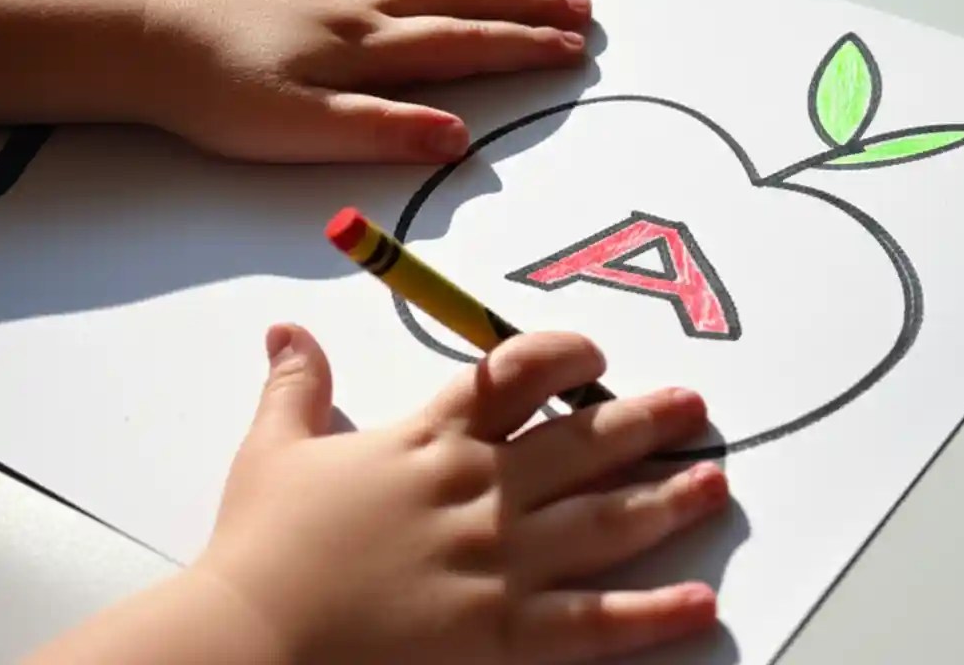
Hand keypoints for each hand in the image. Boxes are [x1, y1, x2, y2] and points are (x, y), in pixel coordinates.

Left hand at [141, 0, 592, 162]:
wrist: (147, 42)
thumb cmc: (219, 94)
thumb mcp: (300, 132)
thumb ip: (381, 130)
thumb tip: (456, 137)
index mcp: (367, 44)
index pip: (466, 41)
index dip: (525, 45)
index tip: (571, 48)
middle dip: (529, 1)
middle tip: (580, 7)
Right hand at [193, 324, 727, 663]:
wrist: (248, 641)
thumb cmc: (260, 548)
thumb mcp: (272, 451)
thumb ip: (296, 386)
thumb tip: (287, 330)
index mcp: (431, 439)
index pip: (516, 376)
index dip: (565, 356)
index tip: (596, 353)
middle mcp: (480, 490)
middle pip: (583, 442)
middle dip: (646, 421)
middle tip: (695, 407)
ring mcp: (500, 562)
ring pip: (606, 521)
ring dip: (668, 500)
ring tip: (715, 485)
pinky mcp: (505, 633)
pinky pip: (595, 621)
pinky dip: (652, 614)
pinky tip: (699, 603)